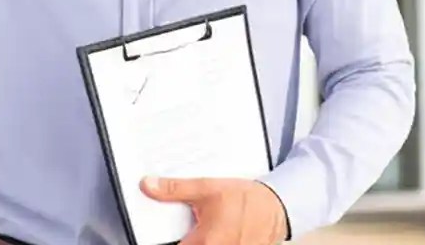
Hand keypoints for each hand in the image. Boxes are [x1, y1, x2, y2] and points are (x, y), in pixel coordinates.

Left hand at [140, 176, 287, 244]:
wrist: (276, 207)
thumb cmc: (246, 200)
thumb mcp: (207, 188)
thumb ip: (175, 189)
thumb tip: (148, 185)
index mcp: (204, 242)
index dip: (161, 240)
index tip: (153, 236)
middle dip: (185, 236)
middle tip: (190, 224)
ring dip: (196, 238)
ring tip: (203, 227)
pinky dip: (210, 239)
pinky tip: (214, 231)